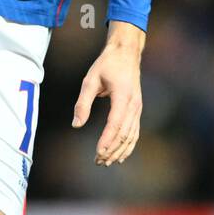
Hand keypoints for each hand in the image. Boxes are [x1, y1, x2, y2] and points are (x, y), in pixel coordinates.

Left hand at [72, 23, 144, 166]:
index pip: (115, 123)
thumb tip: (76, 125)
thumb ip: (83, 103)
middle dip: (111, 150)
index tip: (98, 152)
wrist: (126, 53)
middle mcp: (133, 104)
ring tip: (107, 162)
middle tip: (98, 161)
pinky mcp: (137, 109)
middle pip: (124, 133)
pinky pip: (134, 132)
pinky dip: (128, 145)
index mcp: (123, 95)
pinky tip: (120, 155)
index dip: (107, 140)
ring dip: (119, 150)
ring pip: (131, 135)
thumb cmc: (107, 65)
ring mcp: (137, 108)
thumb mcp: (90, 80)